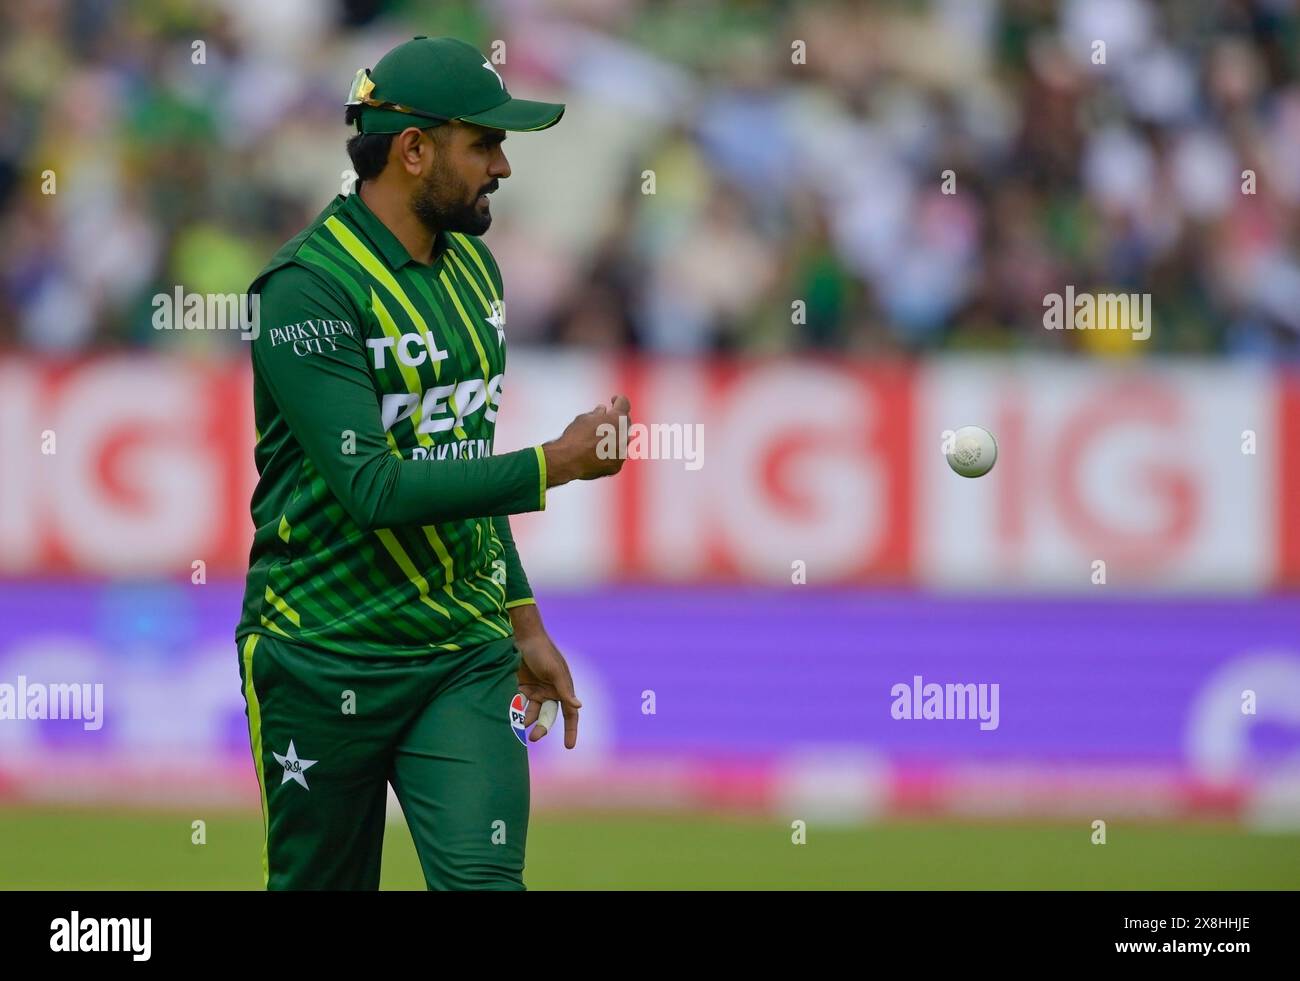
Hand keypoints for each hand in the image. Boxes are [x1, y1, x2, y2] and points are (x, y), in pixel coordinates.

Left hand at [515, 629, 581, 747]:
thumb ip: (565, 690)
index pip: (570, 714)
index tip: (569, 747)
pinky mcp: (519, 688)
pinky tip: (508, 709)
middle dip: (541, 728)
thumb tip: (579, 706)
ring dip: (524, 719)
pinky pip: (517, 704)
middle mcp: (549, 692)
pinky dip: (514, 708)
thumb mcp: (555, 671)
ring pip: (530, 713)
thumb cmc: (542, 651)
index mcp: (562, 689)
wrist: (521, 635)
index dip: (571, 730)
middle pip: (546, 717)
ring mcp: (534, 690)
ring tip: (516, 721)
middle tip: (533, 738)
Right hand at [542, 395, 631, 486]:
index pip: (624, 403)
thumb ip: (597, 414)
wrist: (568, 460)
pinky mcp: (617, 465)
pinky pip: (616, 456)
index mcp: (617, 418)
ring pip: (622, 441)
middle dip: (616, 421)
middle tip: (604, 421)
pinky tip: (596, 454)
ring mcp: (622, 452)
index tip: (613, 401)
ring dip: (614, 438)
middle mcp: (624, 434)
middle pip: (625, 423)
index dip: (618, 400)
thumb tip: (602, 411)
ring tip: (598, 440)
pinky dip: (609, 453)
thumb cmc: (575, 436)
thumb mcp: (584, 418)